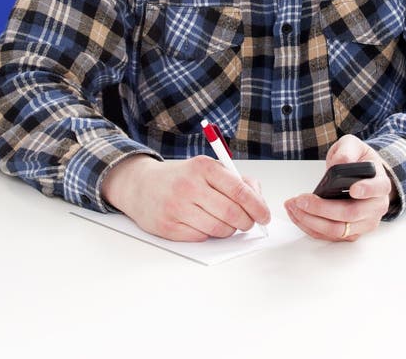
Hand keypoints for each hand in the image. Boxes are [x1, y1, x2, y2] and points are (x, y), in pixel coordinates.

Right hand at [101, 154, 270, 241]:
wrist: (141, 185)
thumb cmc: (181, 177)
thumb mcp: (207, 168)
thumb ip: (235, 180)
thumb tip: (258, 199)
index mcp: (203, 167)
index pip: (239, 190)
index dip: (257, 206)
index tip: (265, 215)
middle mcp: (190, 186)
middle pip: (232, 213)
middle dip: (246, 222)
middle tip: (249, 223)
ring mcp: (177, 207)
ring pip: (219, 229)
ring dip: (230, 230)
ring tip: (227, 223)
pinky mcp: (168, 227)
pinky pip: (201, 237)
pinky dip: (210, 234)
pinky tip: (206, 225)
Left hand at [284, 135, 394, 241]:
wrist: (362, 176)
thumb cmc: (358, 161)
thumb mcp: (354, 146)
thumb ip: (347, 151)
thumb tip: (339, 163)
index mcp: (380, 184)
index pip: (377, 189)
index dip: (366, 190)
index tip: (353, 189)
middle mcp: (375, 207)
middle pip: (351, 214)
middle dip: (323, 208)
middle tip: (302, 199)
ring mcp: (364, 223)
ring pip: (338, 230)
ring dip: (312, 220)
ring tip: (293, 206)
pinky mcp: (351, 232)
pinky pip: (329, 235)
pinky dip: (310, 226)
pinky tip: (297, 214)